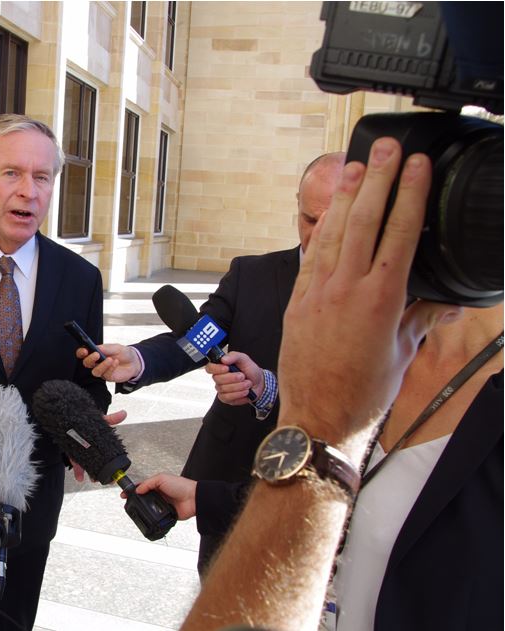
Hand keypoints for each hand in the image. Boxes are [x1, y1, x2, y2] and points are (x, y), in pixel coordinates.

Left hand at [70, 409, 127, 481]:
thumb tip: (124, 413)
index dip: (112, 466)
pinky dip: (78, 472)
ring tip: (92, 479)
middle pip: (98, 464)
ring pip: (87, 466)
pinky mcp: (72, 454)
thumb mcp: (100, 421)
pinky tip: (80, 478)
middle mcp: (91, 450)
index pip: (108, 457)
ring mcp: (82, 453)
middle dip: (100, 473)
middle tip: (104, 479)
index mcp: (100, 444)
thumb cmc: (87, 422)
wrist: (68, 420)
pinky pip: (76, 464)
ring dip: (89, 474)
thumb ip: (112, 419)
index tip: (115, 474)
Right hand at [77, 343, 141, 382]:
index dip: (81, 353)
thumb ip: (105, 348)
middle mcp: (96, 363)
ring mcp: (102, 371)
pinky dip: (111, 368)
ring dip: (102, 365)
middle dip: (90, 359)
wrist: (134, 361)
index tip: (85, 351)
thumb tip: (95, 347)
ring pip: (95, 372)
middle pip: (86, 363)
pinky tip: (116, 362)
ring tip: (110, 359)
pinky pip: (106, 375)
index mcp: (95, 353)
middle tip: (97, 354)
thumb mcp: (115, 347)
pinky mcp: (108, 377)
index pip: (83, 354)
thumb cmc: (123, 353)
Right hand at [134, 474, 196, 519]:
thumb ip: (148, 483)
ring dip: (143, 509)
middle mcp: (159, 495)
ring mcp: (162, 505)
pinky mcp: (165, 515)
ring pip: (148, 509)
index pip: (141, 487)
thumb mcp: (162, 478)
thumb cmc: (181, 486)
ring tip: (138, 509)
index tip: (124, 494)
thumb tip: (138, 490)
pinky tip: (148, 516)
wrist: (193, 499)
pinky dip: (152, 517)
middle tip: (128, 502)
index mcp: (157, 485)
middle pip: (143, 499)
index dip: (132, 490)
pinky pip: (156, 517)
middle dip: (136, 500)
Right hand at [205, 351, 263, 404]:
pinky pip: (228, 397)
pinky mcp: (226, 398)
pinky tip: (245, 391)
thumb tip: (223, 359)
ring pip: (224, 389)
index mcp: (220, 367)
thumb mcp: (244, 359)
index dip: (216, 369)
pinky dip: (239, 394)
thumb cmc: (250, 370)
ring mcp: (221, 388)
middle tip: (242, 376)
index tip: (227, 368)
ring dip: (239, 386)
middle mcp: (219, 378)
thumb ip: (234, 356)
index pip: (210, 368)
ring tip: (247, 383)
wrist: (259, 383)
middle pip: (217, 379)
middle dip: (233, 378)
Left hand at [279, 138, 459, 459]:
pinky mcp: (296, 300)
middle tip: (385, 146)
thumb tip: (447, 302)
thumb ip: (421, 318)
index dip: (410, 194)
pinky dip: (320, 229)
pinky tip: (328, 211)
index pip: (400, 232)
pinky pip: (310, 255)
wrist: (318, 418)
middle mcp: (346, 288)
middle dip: (377, 178)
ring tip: (356, 165)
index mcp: (382, 299)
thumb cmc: (364, 392)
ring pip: (332, 232)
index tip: (416, 165)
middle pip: (364, 220)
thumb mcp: (402, 352)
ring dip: (345, 195)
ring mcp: (317, 291)